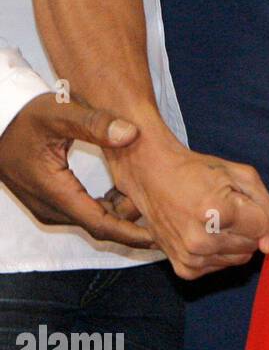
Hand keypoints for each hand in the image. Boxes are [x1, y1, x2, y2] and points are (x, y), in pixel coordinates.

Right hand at [0, 93, 154, 247]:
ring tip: (148, 196)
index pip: (101, 225)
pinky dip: (105, 207)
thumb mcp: (60, 113)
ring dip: (118, 213)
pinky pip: (82, 212)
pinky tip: (123, 189)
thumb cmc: (25, 118)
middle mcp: (51, 208)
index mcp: (56, 193)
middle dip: (131, 222)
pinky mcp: (48, 201)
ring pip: (90, 220)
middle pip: (99, 226)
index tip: (159, 236)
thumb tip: (131, 133)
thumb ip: (95, 123)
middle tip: (162, 207)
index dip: (132, 233)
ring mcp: (48, 207)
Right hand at [109, 128, 268, 279]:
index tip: (244, 200)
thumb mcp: (240, 174)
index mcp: (216, 211)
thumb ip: (265, 206)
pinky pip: (221, 267)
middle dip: (248, 227)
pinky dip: (221, 252)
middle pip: (252, 245)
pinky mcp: (184, 269)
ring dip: (236, 241)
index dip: (260, 212)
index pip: (262, 227)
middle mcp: (201, 240)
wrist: (154, 178)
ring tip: (216, 220)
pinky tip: (207, 233)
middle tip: (228, 208)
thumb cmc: (198, 172)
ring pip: (239, 259)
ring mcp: (191, 258)